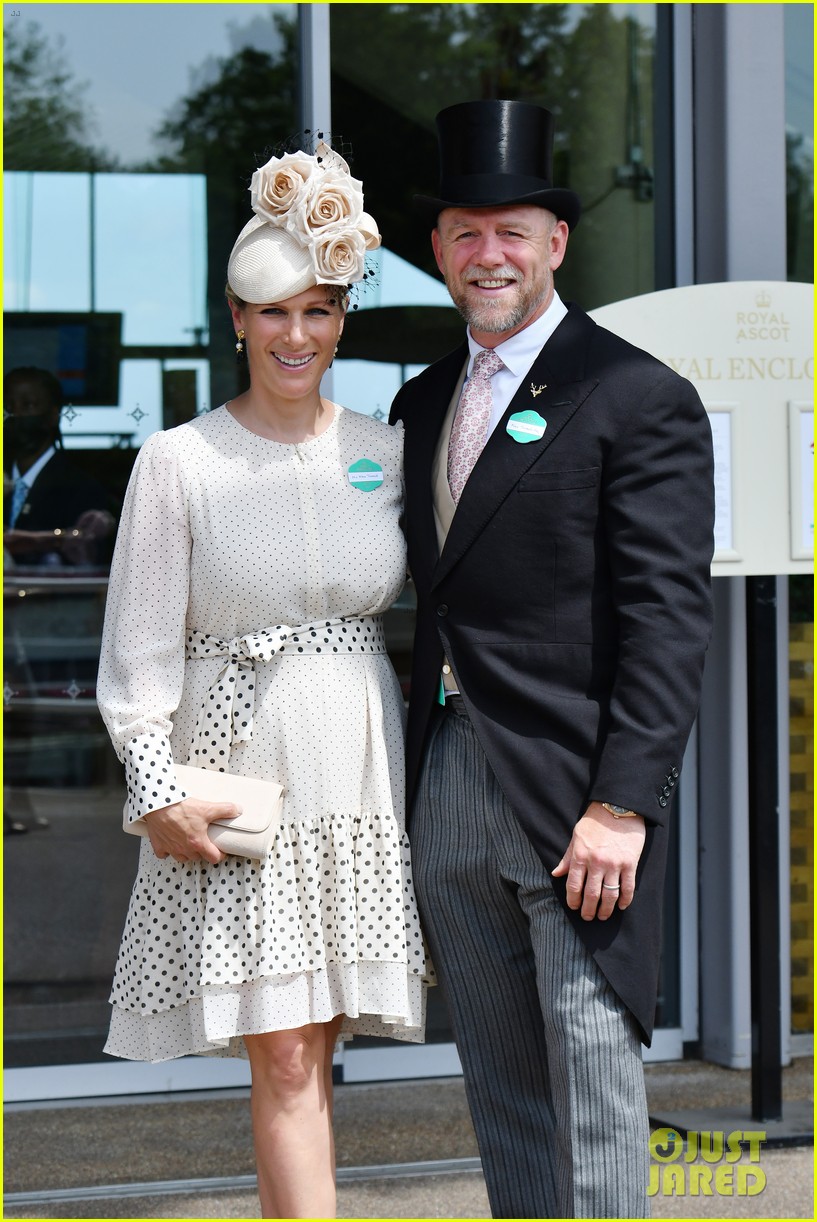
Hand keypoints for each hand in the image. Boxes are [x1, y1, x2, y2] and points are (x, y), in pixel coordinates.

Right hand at [142, 796, 240, 864]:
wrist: (158, 804)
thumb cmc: (181, 807)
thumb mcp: (207, 808)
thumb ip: (224, 810)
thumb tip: (238, 810)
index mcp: (198, 843)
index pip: (213, 858)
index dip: (220, 855)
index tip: (221, 850)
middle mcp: (184, 850)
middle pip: (197, 858)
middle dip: (202, 851)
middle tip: (204, 841)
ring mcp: (170, 849)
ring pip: (181, 858)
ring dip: (186, 853)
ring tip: (188, 843)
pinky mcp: (158, 845)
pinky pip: (164, 854)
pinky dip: (167, 851)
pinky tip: (170, 842)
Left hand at [551, 801, 645, 920]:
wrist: (618, 807)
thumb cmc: (595, 821)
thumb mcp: (576, 836)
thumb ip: (567, 858)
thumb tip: (556, 874)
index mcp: (580, 855)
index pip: (574, 885)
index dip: (573, 900)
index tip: (574, 907)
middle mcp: (596, 862)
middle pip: (591, 894)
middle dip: (588, 910)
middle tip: (588, 917)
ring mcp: (614, 864)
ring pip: (609, 895)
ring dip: (605, 910)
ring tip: (603, 916)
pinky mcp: (630, 863)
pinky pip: (627, 888)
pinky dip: (624, 900)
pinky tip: (621, 906)